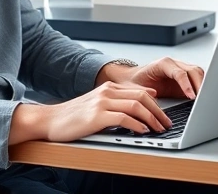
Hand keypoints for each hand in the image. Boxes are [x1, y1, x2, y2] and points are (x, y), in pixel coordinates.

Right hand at [39, 81, 171, 141]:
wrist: (50, 120)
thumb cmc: (73, 116)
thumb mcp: (97, 104)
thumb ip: (116, 102)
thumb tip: (140, 105)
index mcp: (108, 87)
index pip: (140, 91)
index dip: (156, 103)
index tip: (165, 115)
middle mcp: (107, 91)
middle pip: (142, 97)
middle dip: (158, 111)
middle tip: (167, 123)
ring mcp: (102, 102)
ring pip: (136, 106)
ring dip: (152, 119)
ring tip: (159, 129)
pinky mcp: (97, 116)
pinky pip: (124, 118)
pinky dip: (137, 125)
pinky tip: (143, 131)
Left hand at [116, 57, 204, 99]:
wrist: (134, 78)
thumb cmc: (135, 82)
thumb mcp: (137, 88)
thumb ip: (145, 92)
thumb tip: (154, 98)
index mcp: (162, 64)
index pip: (179, 73)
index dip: (186, 85)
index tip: (191, 96)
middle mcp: (174, 64)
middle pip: (193, 70)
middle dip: (200, 84)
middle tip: (202, 100)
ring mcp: (180, 69)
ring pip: (197, 73)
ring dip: (203, 85)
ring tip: (204, 99)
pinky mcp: (184, 77)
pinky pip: (197, 78)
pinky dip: (201, 86)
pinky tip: (202, 97)